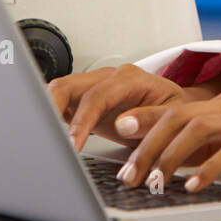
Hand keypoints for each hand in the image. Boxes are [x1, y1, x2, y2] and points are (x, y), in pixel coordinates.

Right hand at [48, 63, 219, 151]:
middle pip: (69, 85)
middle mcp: (110, 78)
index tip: (73, 143)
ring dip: (48, 110)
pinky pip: (63, 101)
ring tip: (42, 137)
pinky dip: (51, 115)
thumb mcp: (173, 116)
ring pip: (60, 89)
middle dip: (51, 109)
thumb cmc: (176, 112)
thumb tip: (124, 123)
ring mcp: (96, 86)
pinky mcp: (87, 99)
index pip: (97, 95)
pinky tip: (49, 134)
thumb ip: (150, 119)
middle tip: (46, 138)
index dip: (82, 120)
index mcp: (131, 79)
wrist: (177, 110)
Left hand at [114, 90, 220, 192]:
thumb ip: (213, 137)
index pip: (176, 106)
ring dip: (172, 157)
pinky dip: (208, 168)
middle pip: (179, 117)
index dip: (146, 118)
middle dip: (149, 145)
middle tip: (131, 172)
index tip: (119, 131)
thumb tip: (178, 157)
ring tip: (156, 181)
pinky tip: (194, 184)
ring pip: (198, 130)